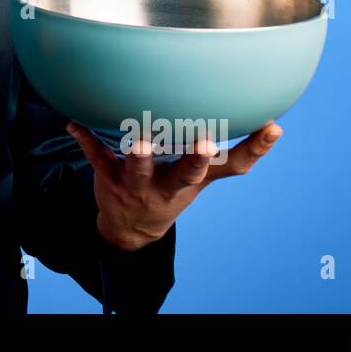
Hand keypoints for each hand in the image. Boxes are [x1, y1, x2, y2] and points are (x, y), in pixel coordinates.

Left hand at [66, 119, 283, 251]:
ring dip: (139, 155)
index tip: (271, 127)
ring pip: (139, 170)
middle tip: (205, 142)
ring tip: (140, 138)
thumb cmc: (172, 189)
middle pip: (186, 174)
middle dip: (196, 160)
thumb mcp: (204, 179)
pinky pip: (96, 157)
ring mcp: (138, 183)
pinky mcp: (109, 177)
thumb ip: (236, 155)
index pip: (230, 168)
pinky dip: (85, 140)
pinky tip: (74, 123)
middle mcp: (169, 184)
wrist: (130, 227)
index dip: (253, 149)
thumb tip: (275, 125)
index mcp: (195, 180)